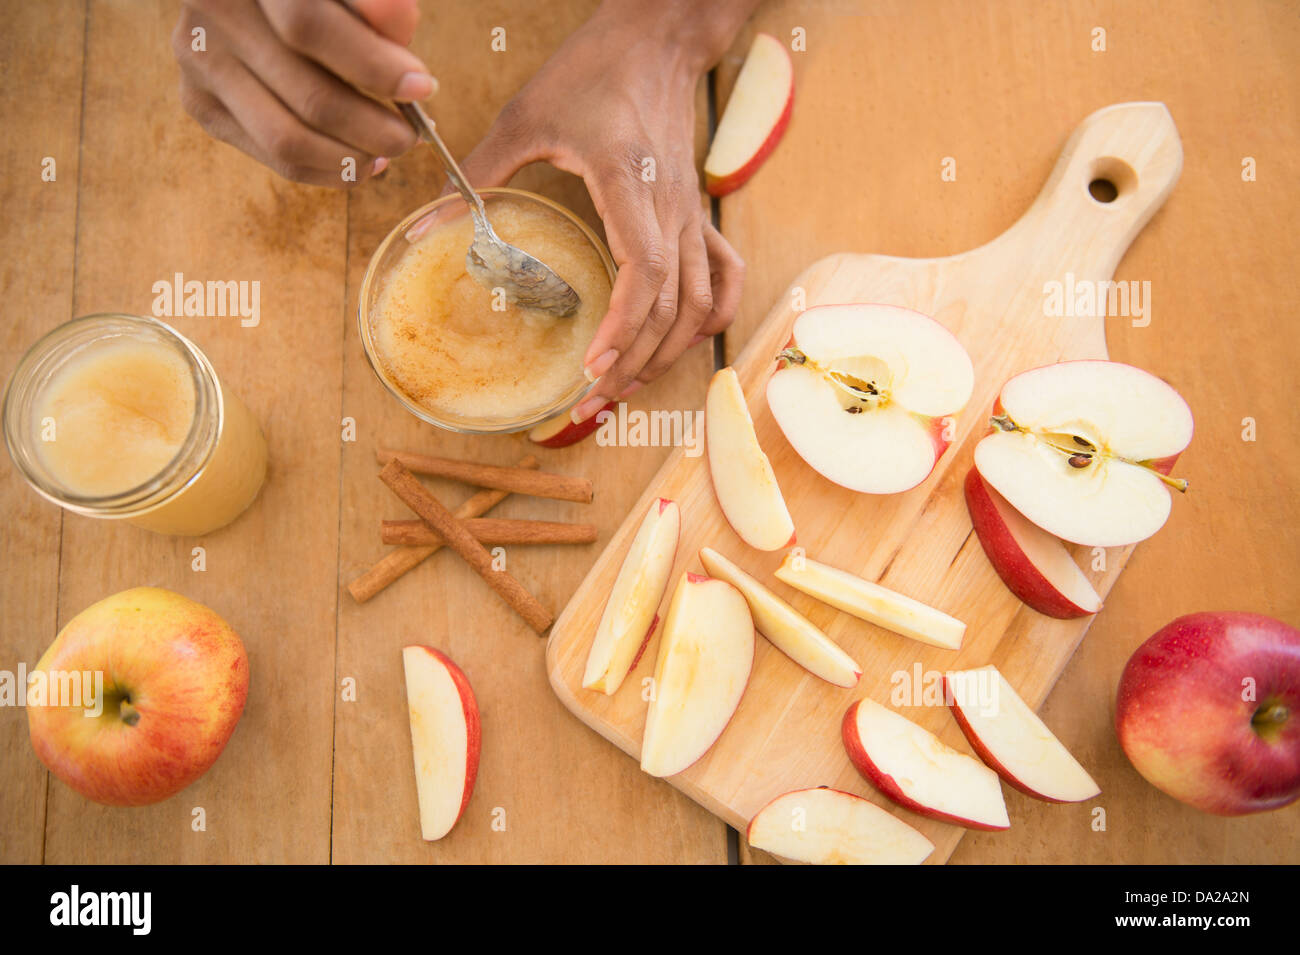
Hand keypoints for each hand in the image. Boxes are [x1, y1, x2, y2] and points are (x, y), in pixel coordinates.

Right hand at [173, 0, 432, 187]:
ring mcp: (200, 63)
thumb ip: (374, 0)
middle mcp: (212, 14)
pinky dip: (326, 170)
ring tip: (389, 153)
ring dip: (353, 159)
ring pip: (288, 140)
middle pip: (307, 96)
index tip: (423, 87)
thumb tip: (400, 28)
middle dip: (374, 127)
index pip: (308, 27)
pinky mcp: (200, 102)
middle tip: (411, 135)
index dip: (372, 65)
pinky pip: (273, 157)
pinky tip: (359, 162)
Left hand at [451, 4, 748, 421]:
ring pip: (700, 304)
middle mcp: (672, 207)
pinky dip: (708, 320)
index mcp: (630, 182)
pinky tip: (682, 344)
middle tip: (593, 400)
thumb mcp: (526, 116)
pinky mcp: (697, 215)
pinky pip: (722, 279)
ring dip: (668, 353)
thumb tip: (427, 229)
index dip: (624, 326)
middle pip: (672, 305)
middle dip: (635, 361)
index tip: (592, 365)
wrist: (655, 37)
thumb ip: (478, 174)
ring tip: (626, 385)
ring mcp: (692, 214)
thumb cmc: (594, 71)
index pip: (645, 271)